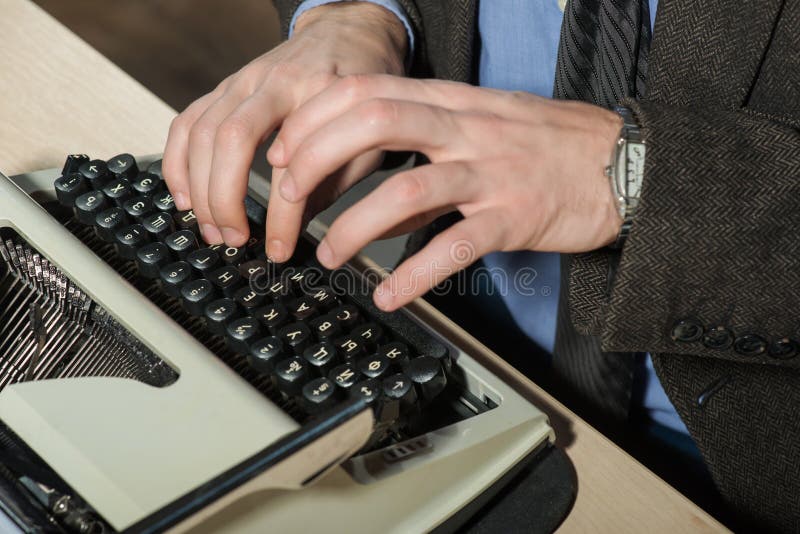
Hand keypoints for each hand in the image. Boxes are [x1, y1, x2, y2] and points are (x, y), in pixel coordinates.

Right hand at [162, 2, 406, 250]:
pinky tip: (185, 197)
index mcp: (319, 95)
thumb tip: (298, 230)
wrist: (349, 33)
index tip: (278, 250)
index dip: (282, 218)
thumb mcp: (368, 136)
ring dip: (200, 189)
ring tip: (212, 229)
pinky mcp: (224, 88)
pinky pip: (186, 122)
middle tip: (234, 239)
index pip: (291, 165)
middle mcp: (274, 83)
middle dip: (225, 199)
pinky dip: (178, 163)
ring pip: (202, 132)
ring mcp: (243, 82)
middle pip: (231, 140)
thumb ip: (335, 179)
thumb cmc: (362, 87)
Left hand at [268, 75, 623, 310]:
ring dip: (355, 226)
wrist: (623, 162)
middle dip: (316, 159)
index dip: (314, 120)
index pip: (366, 92)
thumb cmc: (549, 143)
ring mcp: (490, 172)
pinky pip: (457, 246)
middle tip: (287, 199)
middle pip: (374, 123)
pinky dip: (417, 274)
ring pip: (407, 189)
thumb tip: (368, 178)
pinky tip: (391, 294)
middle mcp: (466, 129)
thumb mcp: (482, 122)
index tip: (285, 154)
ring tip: (328, 256)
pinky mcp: (514, 217)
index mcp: (452, 102)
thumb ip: (425, 142)